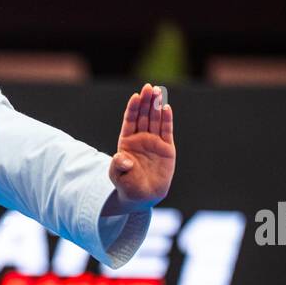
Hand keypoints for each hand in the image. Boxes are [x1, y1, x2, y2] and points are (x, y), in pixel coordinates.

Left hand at [108, 82, 175, 210]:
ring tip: (158, 91)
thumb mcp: (118, 176)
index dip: (133, 108)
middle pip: (143, 116)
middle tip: (149, 87)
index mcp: (127, 142)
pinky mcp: (167, 149)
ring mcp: (154, 143)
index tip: (135, 96)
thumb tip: (122, 158)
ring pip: (156, 120)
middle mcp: (141, 139)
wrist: (143, 197)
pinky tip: (166, 107)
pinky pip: (167, 131)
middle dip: (145, 102)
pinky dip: (167, 119)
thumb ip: (119, 165)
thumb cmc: (127, 186)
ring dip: (157, 106)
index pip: (130, 121)